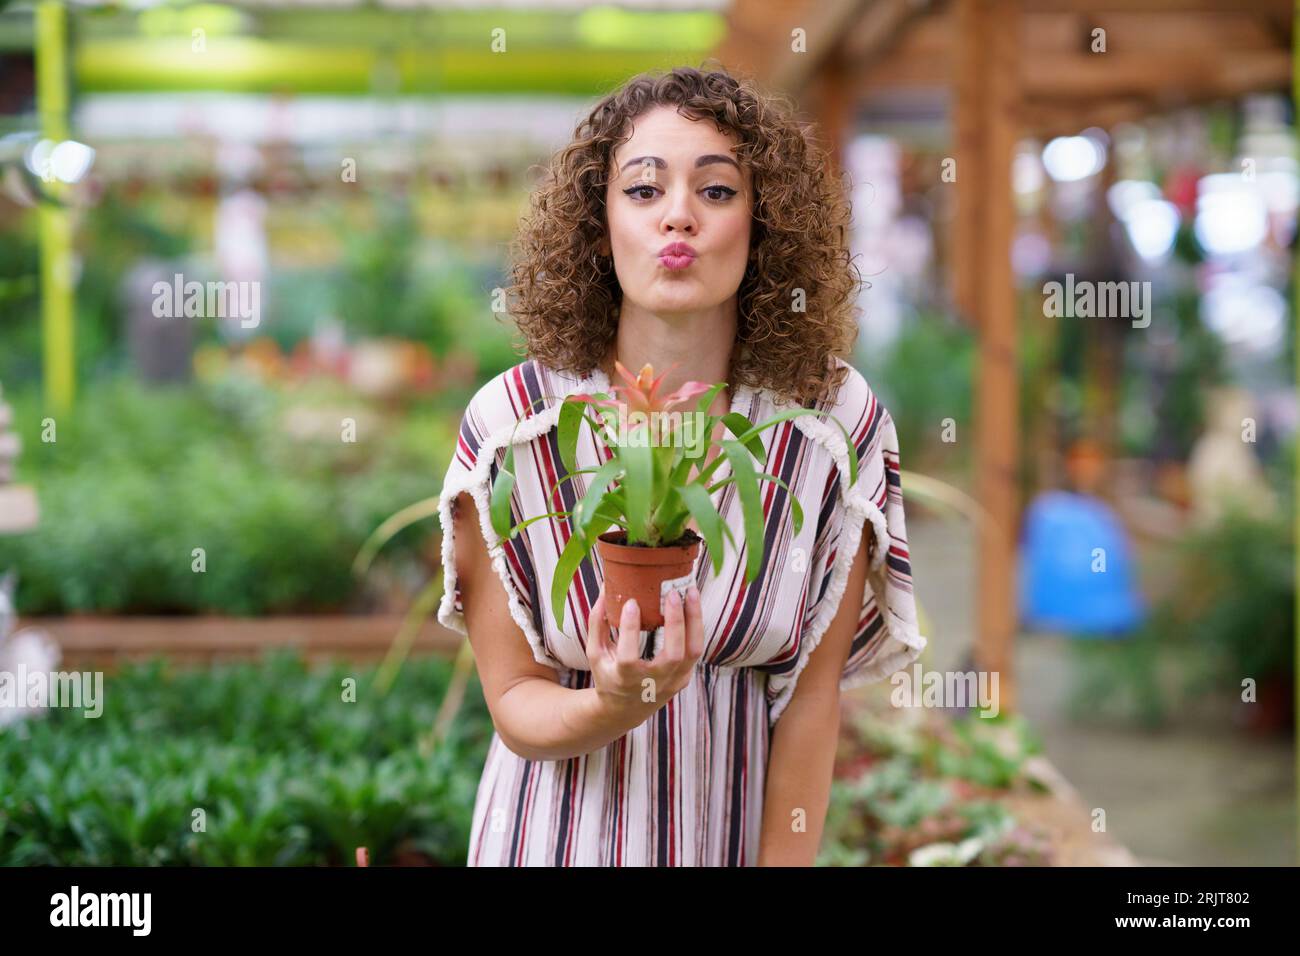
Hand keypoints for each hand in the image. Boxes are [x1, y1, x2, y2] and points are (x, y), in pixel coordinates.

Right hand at [585, 582, 704, 727]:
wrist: (625, 710)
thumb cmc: (608, 675)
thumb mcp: (595, 654)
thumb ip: (597, 622)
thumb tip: (604, 588)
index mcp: (625, 679)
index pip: (629, 657)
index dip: (630, 629)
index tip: (632, 602)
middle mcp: (652, 683)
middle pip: (672, 655)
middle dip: (676, 621)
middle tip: (673, 593)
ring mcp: (672, 682)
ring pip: (692, 651)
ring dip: (694, 619)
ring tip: (692, 592)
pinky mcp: (683, 678)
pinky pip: (694, 650)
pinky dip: (695, 626)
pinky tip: (692, 605)